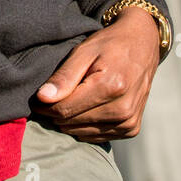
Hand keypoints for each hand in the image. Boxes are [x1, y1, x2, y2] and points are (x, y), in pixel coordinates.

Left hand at [33, 6, 160, 141]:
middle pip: (72, 123)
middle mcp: (123, 108)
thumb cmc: (110, 44)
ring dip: (71, 121)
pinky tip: (86, 109)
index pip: (65, 109)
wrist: (143, 44)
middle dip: (57, 113)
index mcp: (111, 86)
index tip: (37, 99)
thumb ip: (64, 76)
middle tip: (54, 97)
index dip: (46, 107)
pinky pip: (97, 136)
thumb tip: (42, 98)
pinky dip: (86, 126)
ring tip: (71, 100)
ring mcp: (129, 121)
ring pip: (82, 133)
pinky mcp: (132, 129)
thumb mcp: (84, 51)